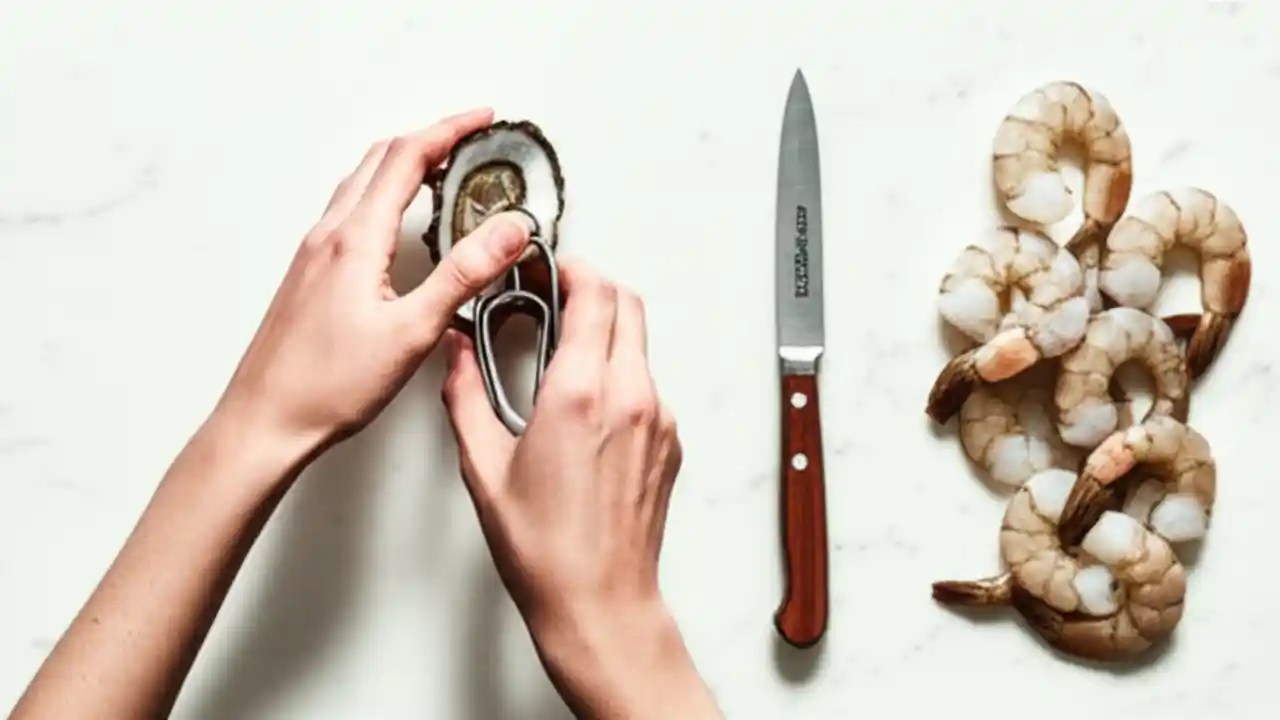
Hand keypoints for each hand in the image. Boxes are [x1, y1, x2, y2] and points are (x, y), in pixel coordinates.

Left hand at [215, 108, 533, 464]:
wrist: (264, 421)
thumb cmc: (327, 386)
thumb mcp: (412, 331)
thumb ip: (464, 275)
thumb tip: (508, 229)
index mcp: (355, 240)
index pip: (407, 158)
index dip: (450, 130)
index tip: (484, 119)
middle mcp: (328, 236)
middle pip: (380, 158)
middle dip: (430, 137)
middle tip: (470, 138)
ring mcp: (313, 254)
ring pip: (361, 182)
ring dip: (403, 163)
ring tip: (442, 171)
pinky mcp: (309, 275)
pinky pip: (348, 211)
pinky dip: (382, 194)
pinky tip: (396, 223)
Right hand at [441, 261, 719, 718]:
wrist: (600, 602)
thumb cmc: (546, 549)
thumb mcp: (484, 467)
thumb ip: (465, 396)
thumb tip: (454, 354)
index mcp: (580, 393)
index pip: (594, 292)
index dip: (570, 268)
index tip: (547, 270)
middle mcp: (630, 397)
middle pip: (628, 303)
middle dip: (592, 288)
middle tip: (555, 300)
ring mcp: (658, 418)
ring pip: (640, 343)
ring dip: (606, 332)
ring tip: (562, 359)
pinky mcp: (670, 441)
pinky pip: (648, 384)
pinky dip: (620, 374)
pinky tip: (586, 407)